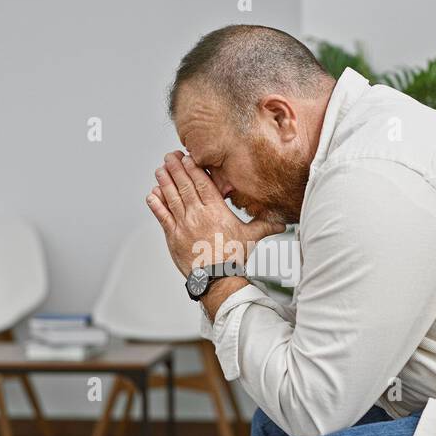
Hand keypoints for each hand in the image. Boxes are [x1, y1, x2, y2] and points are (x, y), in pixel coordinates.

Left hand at [145, 150, 284, 277]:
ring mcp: (184, 224)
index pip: (202, 183)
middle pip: (185, 185)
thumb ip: (265, 226)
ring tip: (160, 170)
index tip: (187, 158)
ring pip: (171, 197)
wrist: (218, 278)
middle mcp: (198, 214)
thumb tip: (283, 223)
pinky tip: (152, 194)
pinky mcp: (173, 236)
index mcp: (216, 210)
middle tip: (170, 157)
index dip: (193, 168)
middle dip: (176, 169)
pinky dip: (156, 204)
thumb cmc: (233, 258)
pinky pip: (162, 216)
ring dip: (164, 182)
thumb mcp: (251, 238)